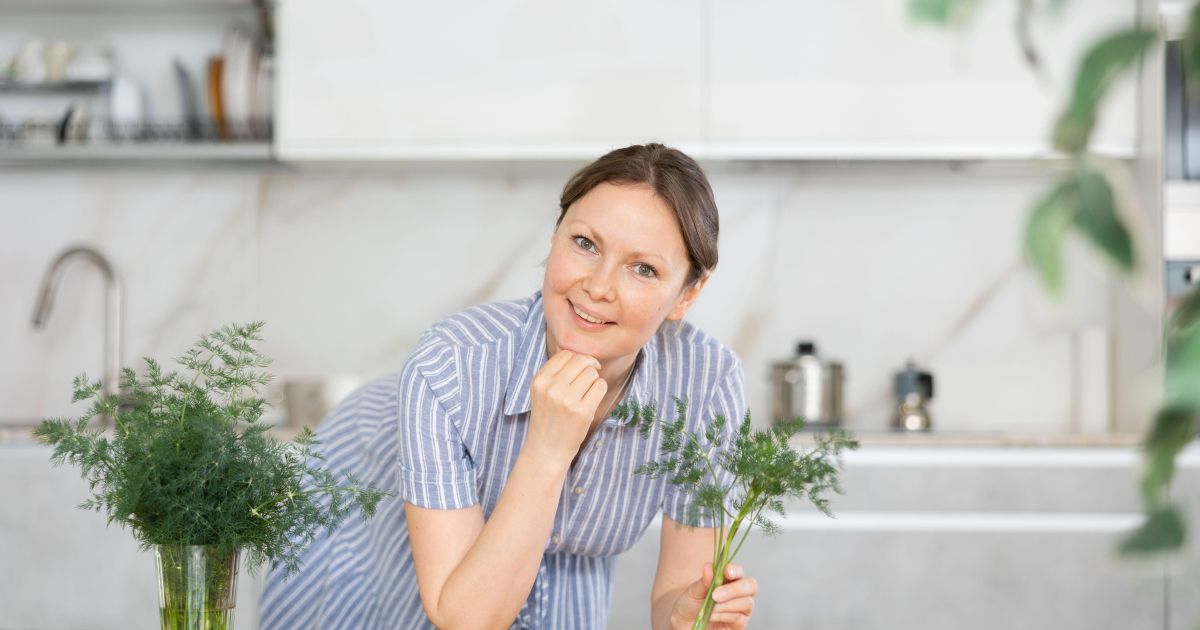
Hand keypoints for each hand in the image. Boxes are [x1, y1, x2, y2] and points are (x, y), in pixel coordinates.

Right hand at [525, 349, 606, 464]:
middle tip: (590, 377)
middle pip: (581, 360)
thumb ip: (556, 372)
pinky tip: (592, 399)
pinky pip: (600, 386)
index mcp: (540, 380)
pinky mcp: (582, 411)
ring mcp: (567, 400)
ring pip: (591, 373)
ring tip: (587, 392)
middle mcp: (552, 388)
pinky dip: (600, 389)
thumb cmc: (548, 417)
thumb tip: (579, 353)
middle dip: (589, 366)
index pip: (565, 354)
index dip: (578, 358)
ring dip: (594, 379)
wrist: (547, 449)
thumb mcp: (542, 391)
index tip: (582, 368)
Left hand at [670, 562, 756, 628]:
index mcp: (729, 580)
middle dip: (733, 590)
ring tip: (711, 608)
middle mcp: (739, 593)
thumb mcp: (694, 591)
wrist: (685, 623)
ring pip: (746, 603)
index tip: (726, 572)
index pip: (738, 571)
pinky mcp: (740, 624)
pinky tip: (712, 616)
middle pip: (750, 586)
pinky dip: (724, 616)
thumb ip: (704, 581)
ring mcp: (741, 609)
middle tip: (715, 595)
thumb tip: (708, 566)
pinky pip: (739, 618)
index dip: (735, 570)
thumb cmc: (691, 604)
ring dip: (726, 605)